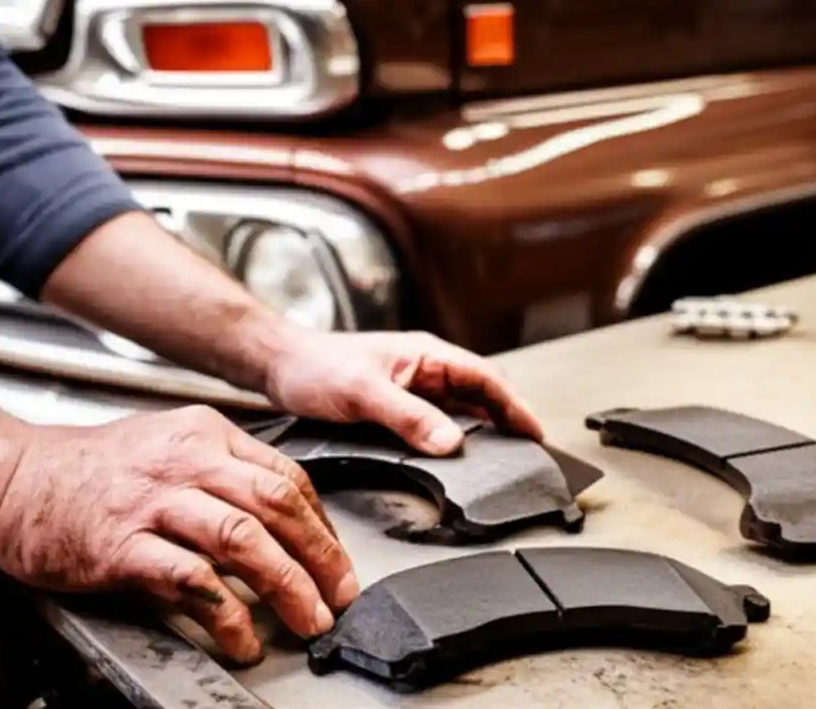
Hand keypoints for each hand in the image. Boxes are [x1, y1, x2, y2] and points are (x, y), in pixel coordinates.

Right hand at [0, 405, 356, 662]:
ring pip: (244, 538)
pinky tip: (242, 638)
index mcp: (204, 433)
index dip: (322, 525)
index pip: (286, 476)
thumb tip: (280, 515)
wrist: (9, 478)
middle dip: (321, 556)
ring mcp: (154, 501)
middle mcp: (185, 460)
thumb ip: (221, 469)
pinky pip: (190, 580)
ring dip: (287, 585)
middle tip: (340, 595)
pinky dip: (226, 613)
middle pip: (277, 504)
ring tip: (308, 620)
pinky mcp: (122, 544)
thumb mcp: (166, 444)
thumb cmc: (88, 469)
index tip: (336, 561)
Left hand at [263, 330, 543, 454]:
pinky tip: (454, 459)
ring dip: (482, 432)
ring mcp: (414, 388)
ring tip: (501, 460)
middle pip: (482, 395)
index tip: (535, 434)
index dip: (515, 407)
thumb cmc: (316, 367)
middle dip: (507, 421)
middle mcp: (426, 369)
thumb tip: (451, 442)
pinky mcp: (399, 406)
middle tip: (527, 453)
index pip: (487, 379)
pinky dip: (454, 439)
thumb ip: (409, 417)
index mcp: (427, 355)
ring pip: (462, 411)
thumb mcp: (364, 393)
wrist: (279, 366)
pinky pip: (439, 422)